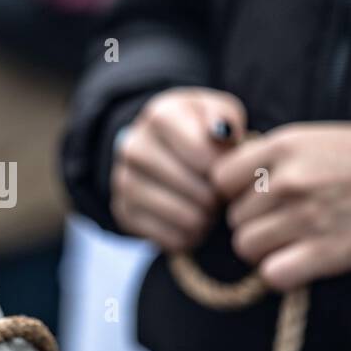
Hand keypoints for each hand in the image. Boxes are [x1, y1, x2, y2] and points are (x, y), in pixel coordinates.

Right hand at [110, 87, 246, 252]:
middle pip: (196, 190)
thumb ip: (226, 117)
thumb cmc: (198, 129)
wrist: (157, 146)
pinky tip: (194, 222)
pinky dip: (190, 236)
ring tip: (210, 207)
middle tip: (221, 194)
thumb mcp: (217, 111)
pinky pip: (171, 238)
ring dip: (206, 218)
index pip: (203, 155)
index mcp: (160, 115)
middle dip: (217, 197)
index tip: (228, 171)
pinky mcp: (122, 210)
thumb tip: (222, 133)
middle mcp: (134, 145)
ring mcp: (123, 180)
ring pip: (185, 217)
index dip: (225, 171)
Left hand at [210, 122, 350, 290]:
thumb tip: (228, 185)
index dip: (235, 193)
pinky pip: (273, 275)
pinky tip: (301, 262)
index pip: (220, 180)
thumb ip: (269, 158)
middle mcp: (287, 180)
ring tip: (294, 241)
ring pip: (247, 248)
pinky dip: (282, 274)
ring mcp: (305, 217)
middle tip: (286, 221)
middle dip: (254, 223)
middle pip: (234, 218)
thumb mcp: (312, 138)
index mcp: (282, 146)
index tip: (256, 197)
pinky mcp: (326, 253)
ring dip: (265, 250)